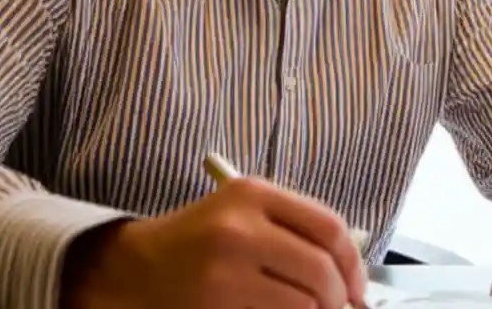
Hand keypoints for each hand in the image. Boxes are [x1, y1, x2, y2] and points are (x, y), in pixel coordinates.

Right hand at [61, 176, 367, 308]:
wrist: (134, 267)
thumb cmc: (199, 243)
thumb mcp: (244, 215)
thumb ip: (293, 230)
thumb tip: (350, 272)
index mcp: (252, 193)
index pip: (328, 226)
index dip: (353, 262)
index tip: (357, 285)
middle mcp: (238, 226)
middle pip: (320, 268)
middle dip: (340, 297)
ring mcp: (224, 267)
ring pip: (303, 302)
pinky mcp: (215, 302)